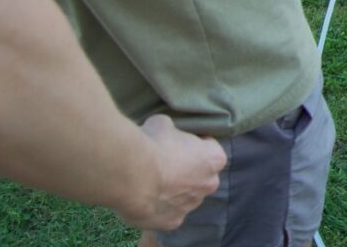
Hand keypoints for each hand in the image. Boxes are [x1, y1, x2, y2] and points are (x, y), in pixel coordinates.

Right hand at [118, 115, 226, 230]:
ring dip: (173, 191)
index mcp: (214, 158)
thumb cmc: (152, 144)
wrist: (131, 175)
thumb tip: (166, 133)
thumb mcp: (164, 124)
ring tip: (150, 182)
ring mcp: (191, 205)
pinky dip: (158, 208)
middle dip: (187, 171)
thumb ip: (172, 132)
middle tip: (163, 164)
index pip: (209, 149)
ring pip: (185, 197)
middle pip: (200, 176)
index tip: (177, 144)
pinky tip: (145, 199)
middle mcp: (209, 184)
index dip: (193, 145)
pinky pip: (168, 213)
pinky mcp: (172, 222)